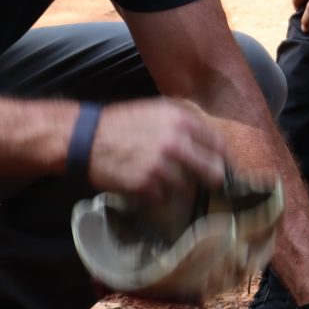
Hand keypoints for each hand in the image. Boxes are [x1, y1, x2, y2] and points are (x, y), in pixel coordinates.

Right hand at [86, 97, 226, 204]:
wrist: (87, 138)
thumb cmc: (123, 123)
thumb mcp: (157, 110)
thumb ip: (185, 122)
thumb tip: (211, 142)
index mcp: (182, 120)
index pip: (219, 144)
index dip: (222, 157)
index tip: (221, 165)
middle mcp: (176, 143)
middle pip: (213, 172)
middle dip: (210, 179)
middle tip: (205, 182)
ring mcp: (162, 166)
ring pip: (187, 187)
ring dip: (176, 186)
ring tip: (158, 176)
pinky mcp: (146, 186)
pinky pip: (164, 198)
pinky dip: (156, 195)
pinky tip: (143, 183)